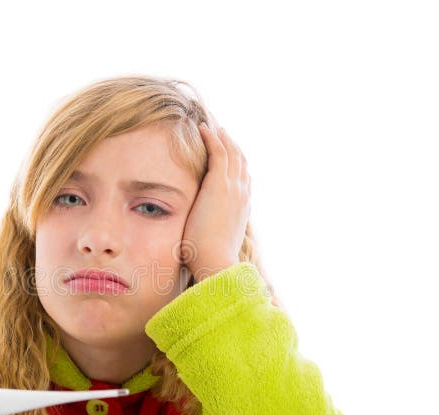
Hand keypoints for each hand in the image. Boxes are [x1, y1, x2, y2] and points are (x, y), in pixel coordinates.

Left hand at [181, 122, 250, 281]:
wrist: (216, 263)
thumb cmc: (210, 261)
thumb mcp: (212, 245)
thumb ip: (209, 236)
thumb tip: (196, 243)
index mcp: (241, 209)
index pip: (242, 180)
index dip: (236, 165)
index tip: (228, 155)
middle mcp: (241, 196)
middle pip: (241, 163)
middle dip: (232, 146)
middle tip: (222, 133)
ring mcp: (233, 189)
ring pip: (232, 154)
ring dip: (223, 138)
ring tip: (213, 127)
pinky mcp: (219, 184)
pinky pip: (219, 152)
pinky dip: (213, 138)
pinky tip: (203, 128)